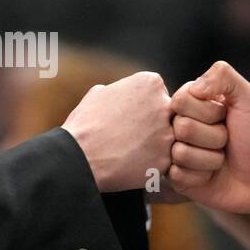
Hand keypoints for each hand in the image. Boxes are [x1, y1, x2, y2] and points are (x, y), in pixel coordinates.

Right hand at [62, 71, 172, 192]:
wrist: (79, 157)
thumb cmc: (85, 124)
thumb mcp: (99, 93)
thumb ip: (122, 89)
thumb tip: (127, 92)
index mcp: (150, 83)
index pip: (159, 93)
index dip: (145, 107)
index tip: (131, 117)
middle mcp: (165, 105)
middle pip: (169, 115)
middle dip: (154, 125)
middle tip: (133, 136)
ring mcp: (168, 134)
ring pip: (169, 139)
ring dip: (154, 145)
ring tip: (130, 152)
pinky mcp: (166, 160)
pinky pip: (164, 162)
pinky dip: (151, 164)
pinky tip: (132, 165)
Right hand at [167, 61, 249, 215]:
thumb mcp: (248, 98)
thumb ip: (223, 76)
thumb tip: (194, 86)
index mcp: (191, 103)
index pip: (181, 100)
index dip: (207, 111)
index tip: (224, 116)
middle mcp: (178, 125)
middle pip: (181, 127)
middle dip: (213, 136)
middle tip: (226, 139)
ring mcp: (175, 151)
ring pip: (180, 152)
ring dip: (210, 158)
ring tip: (221, 158)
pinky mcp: (175, 177)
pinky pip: (178, 174)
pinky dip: (201, 176)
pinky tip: (211, 175)